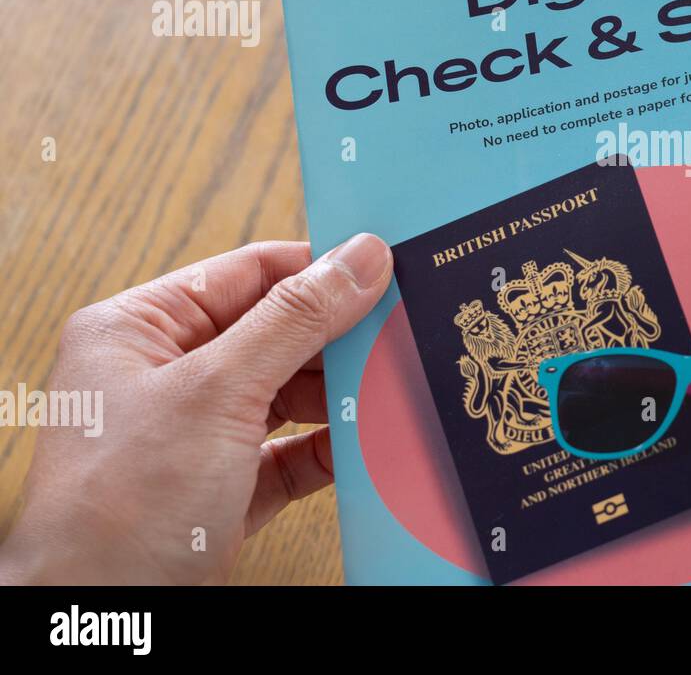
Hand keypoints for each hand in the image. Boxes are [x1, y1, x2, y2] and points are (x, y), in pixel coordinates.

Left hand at [0, 235, 391, 584]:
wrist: (106, 618)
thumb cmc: (120, 507)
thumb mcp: (217, 392)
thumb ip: (295, 319)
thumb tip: (360, 258)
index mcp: (138, 329)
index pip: (245, 273)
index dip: (316, 269)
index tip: (384, 268)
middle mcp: (164, 374)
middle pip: (275, 331)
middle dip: (336, 338)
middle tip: (397, 334)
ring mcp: (196, 433)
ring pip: (290, 391)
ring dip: (340, 395)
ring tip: (388, 389)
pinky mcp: (225, 487)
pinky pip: (293, 450)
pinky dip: (331, 446)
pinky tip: (364, 443)